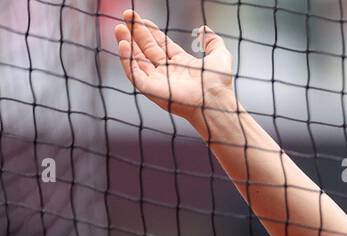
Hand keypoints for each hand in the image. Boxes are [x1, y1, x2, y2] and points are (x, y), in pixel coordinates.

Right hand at [113, 10, 233, 121]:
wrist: (214, 100)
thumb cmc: (219, 84)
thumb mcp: (220, 56)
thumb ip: (212, 41)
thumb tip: (204, 29)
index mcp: (181, 64)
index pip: (160, 44)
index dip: (150, 31)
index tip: (141, 18)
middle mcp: (168, 72)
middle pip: (147, 49)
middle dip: (136, 32)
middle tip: (127, 15)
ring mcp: (158, 81)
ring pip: (137, 60)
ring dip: (127, 43)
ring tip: (119, 28)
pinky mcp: (151, 90)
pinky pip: (134, 74)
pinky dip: (127, 60)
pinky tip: (123, 44)